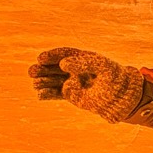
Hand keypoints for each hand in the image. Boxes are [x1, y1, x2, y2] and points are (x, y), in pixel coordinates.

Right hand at [30, 47, 148, 121]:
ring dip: (43, 80)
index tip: (41, 57)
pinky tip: (40, 94)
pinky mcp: (71, 95)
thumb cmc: (114, 79)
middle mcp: (75, 69)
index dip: (52, 55)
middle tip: (32, 71)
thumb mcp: (102, 67)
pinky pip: (56, 93)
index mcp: (83, 58)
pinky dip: (47, 94)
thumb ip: (83, 63)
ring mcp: (72, 82)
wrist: (120, 98)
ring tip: (35, 83)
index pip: (65, 54)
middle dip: (43, 68)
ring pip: (53, 80)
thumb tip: (63, 64)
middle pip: (55, 67)